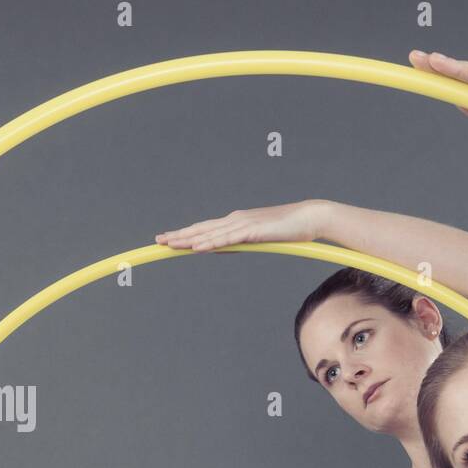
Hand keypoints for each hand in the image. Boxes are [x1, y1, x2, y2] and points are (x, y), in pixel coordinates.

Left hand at [155, 200, 324, 250]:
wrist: (309, 218)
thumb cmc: (289, 230)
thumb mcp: (261, 239)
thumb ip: (242, 243)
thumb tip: (226, 249)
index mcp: (236, 222)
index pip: (205, 229)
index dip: (186, 234)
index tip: (168, 239)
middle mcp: (235, 220)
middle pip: (201, 229)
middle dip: (179, 235)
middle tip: (157, 241)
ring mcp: (243, 224)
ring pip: (210, 234)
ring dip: (188, 239)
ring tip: (170, 244)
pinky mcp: (252, 231)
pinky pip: (227, 239)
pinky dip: (210, 243)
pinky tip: (197, 247)